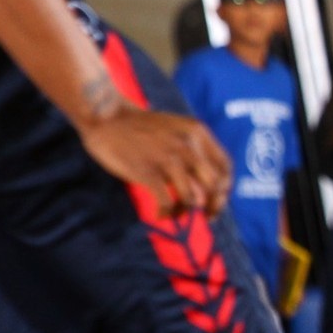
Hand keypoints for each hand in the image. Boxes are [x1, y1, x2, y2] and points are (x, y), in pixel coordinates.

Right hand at [77, 105, 231, 217]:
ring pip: (192, 198)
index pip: (225, 167)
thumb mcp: (177, 131)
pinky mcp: (147, 171)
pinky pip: (167, 202)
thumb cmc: (142, 129)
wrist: (107, 117)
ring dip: (186, 211)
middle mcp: (188, 145)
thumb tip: (208, 188)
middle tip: (206, 216)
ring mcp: (168, 158)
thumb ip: (194, 151)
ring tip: (175, 214)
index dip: (225, 188)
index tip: (218, 199)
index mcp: (198, 133)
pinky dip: (166, 214)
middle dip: (215, 205)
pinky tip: (160, 216)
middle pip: (215, 185)